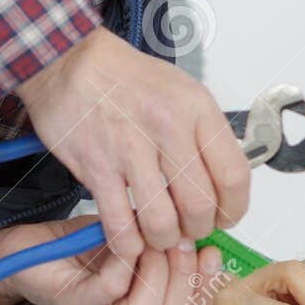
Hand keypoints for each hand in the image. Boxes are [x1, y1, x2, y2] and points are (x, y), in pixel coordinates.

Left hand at [0, 215, 218, 304]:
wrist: (25, 251)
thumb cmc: (80, 251)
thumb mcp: (135, 249)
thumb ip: (167, 252)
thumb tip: (206, 237)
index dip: (206, 289)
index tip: (213, 251)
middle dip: (185, 276)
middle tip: (183, 237)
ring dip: (158, 270)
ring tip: (155, 237)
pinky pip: (113, 288)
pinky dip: (128, 258)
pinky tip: (128, 236)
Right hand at [16, 28, 250, 258]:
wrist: (70, 61)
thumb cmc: (126, 78)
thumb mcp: (182, 90)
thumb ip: (204, 135)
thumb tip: (221, 183)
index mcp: (195, 109)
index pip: (233, 175)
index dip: (234, 208)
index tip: (226, 217)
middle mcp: (166, 127)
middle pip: (200, 205)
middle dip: (198, 229)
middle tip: (190, 228)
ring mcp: (129, 149)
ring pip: (162, 222)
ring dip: (165, 240)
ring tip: (160, 234)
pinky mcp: (96, 167)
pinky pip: (120, 223)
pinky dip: (129, 243)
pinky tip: (131, 239)